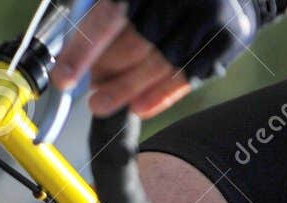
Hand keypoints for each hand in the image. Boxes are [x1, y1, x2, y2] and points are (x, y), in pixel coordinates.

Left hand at [51, 2, 192, 118]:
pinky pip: (184, 78)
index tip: (63, 79)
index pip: (108, 18)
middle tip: (91, 87)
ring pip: (157, 66)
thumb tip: (73, 50)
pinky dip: (159, 96)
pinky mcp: (223, 41)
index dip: (82, 51)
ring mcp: (206, 17)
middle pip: (133, 46)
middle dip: (105, 72)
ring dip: (125, 90)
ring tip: (103, 102)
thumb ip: (105, 10)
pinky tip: (138, 107)